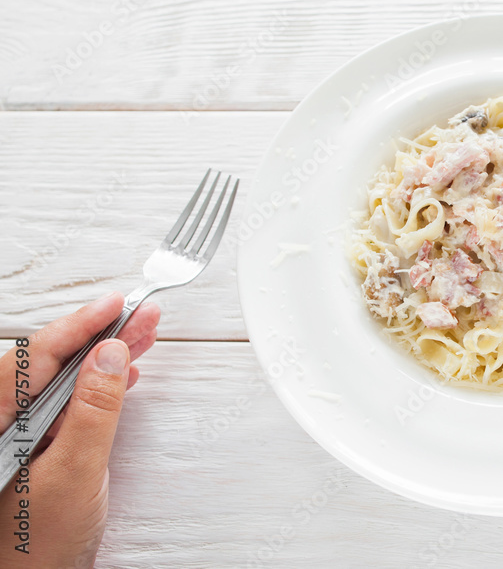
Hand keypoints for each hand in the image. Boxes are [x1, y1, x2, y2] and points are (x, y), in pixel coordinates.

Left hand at [0, 292, 158, 567]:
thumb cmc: (36, 549)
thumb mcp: (73, 473)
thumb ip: (93, 410)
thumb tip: (109, 356)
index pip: (37, 357)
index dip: (80, 324)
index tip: (116, 304)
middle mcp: (3, 424)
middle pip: (52, 363)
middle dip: (100, 334)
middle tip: (140, 313)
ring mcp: (21, 437)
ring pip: (64, 380)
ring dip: (106, 356)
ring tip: (144, 333)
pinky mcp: (41, 450)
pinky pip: (69, 402)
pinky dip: (100, 384)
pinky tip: (124, 373)